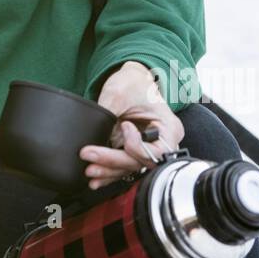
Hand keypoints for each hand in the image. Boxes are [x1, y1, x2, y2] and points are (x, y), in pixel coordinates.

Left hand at [80, 62, 184, 189]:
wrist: (131, 79)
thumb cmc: (132, 83)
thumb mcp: (119, 93)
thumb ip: (109, 116)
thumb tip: (92, 135)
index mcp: (169, 129)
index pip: (156, 152)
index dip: (135, 146)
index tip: (123, 126)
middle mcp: (162, 143)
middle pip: (140, 162)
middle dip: (113, 162)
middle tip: (90, 157)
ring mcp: (147, 148)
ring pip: (130, 168)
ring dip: (108, 171)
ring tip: (89, 171)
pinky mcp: (134, 151)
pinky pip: (123, 166)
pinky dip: (109, 172)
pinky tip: (96, 177)